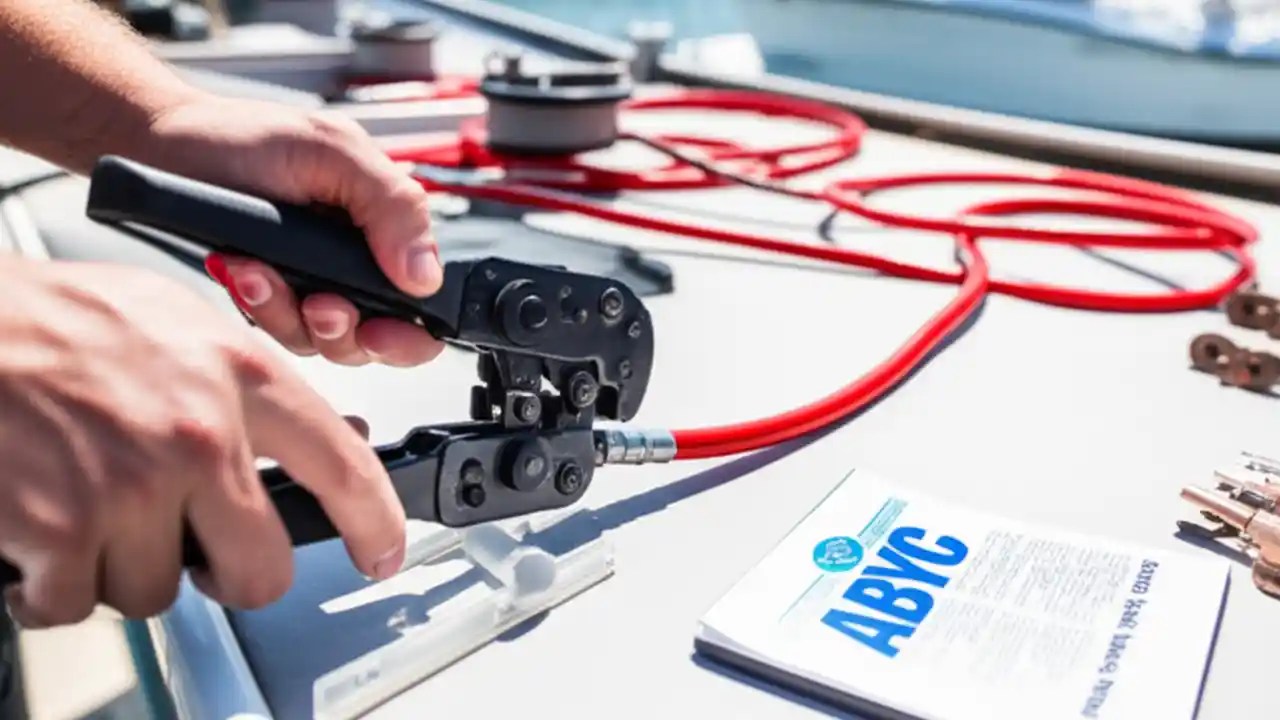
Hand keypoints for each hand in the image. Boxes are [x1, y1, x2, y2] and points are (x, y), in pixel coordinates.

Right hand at [0, 256, 405, 626]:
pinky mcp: (63, 533)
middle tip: (202, 554)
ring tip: (90, 504)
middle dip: (232, 575)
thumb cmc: (52, 321)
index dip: (376, 522)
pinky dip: (55, 584)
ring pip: (159, 591)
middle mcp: (198, 435)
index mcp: (237, 374)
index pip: (342, 465)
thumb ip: (240, 385)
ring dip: (125, 566)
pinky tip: (43, 532)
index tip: (382, 552)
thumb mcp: (176, 322)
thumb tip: (301, 440)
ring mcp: (133, 488)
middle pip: (261, 567)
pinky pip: (78, 603)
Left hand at [140, 93, 445, 366]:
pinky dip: (259, 305)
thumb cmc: (246, 137)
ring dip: (292, 314)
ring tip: (261, 270)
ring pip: (323, 342)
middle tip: (321, 306)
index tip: (380, 331)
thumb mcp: (334, 153)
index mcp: (384, 232)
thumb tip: (425, 274)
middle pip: (374, 340)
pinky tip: (242, 270)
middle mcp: (353, 267)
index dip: (409, 333)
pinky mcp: (269, 300)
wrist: (162, 144)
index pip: (421, 306)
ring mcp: (310, 287)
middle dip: (346, 332)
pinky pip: (276, 330)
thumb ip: (394, 207)